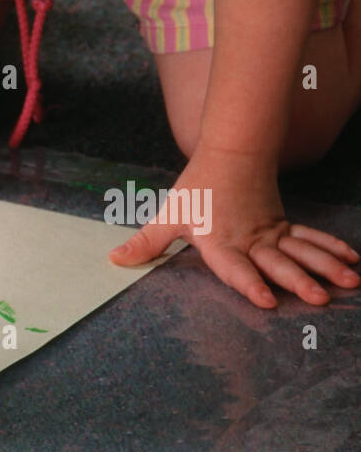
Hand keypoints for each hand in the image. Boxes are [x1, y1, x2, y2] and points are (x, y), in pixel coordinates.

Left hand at [108, 146, 358, 307]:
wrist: (232, 152)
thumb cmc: (198, 189)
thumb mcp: (168, 216)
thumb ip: (145, 243)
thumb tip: (114, 260)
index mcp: (221, 242)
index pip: (235, 267)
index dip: (249, 284)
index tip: (266, 299)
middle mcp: (251, 240)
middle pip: (277, 263)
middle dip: (300, 281)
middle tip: (320, 298)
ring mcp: (271, 233)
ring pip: (302, 251)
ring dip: (326, 266)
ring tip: (350, 282)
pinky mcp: (283, 226)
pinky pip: (311, 238)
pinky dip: (331, 248)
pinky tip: (353, 260)